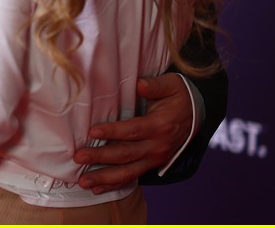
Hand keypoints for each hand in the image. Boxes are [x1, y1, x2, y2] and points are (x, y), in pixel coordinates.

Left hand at [73, 73, 193, 193]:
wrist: (196, 114)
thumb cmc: (178, 96)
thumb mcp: (172, 84)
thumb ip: (155, 85)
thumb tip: (140, 84)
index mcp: (160, 125)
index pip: (133, 130)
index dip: (113, 132)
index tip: (92, 131)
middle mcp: (157, 146)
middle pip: (126, 154)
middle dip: (101, 157)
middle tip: (78, 157)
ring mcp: (155, 158)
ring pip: (128, 172)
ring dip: (104, 178)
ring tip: (83, 181)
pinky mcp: (152, 164)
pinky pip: (132, 177)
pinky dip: (114, 184)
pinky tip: (98, 189)